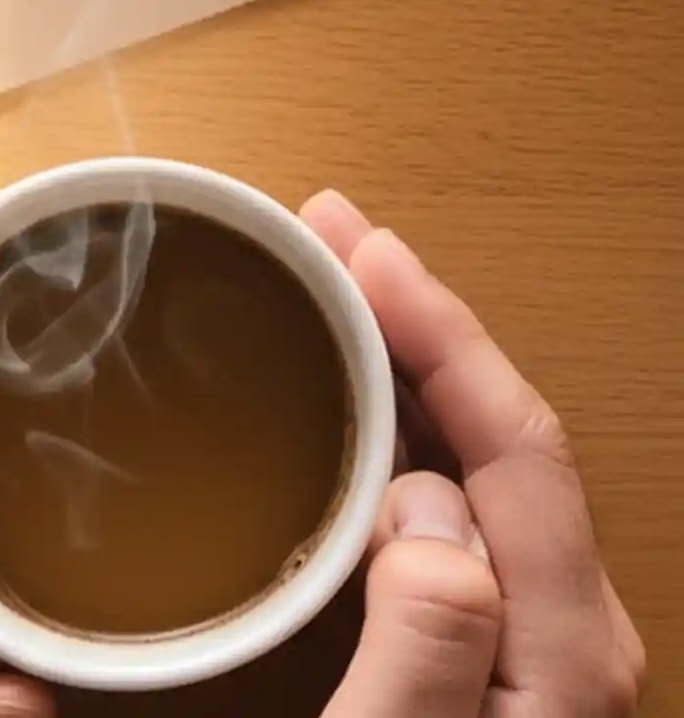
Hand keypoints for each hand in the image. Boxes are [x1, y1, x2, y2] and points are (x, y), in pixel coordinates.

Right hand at [302, 190, 646, 716]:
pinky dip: (397, 436)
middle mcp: (557, 623)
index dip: (440, 331)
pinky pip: (445, 507)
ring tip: (336, 301)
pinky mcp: (474, 644)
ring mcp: (519, 631)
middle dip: (419, 318)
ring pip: (473, 458)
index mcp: (557, 644)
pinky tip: (349, 421)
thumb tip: (425, 506)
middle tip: (334, 243)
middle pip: (501, 428)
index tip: (362, 253)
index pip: (513, 442)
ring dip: (407, 365)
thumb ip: (435, 648)